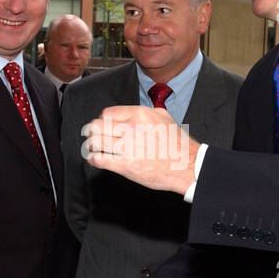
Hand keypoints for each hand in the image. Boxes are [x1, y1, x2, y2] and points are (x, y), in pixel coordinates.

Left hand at [80, 106, 198, 195]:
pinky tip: (95, 159)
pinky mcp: (125, 165)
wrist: (188, 166)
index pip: (108, 113)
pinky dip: (93, 159)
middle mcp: (130, 128)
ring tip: (92, 148)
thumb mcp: (165, 117)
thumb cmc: (178, 144)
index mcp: (139, 114)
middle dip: (91, 131)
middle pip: (96, 126)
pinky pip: (99, 160)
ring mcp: (127, 147)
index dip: (103, 120)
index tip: (104, 126)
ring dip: (90, 146)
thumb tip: (138, 112)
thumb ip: (149, 111)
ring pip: (94, 142)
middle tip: (92, 135)